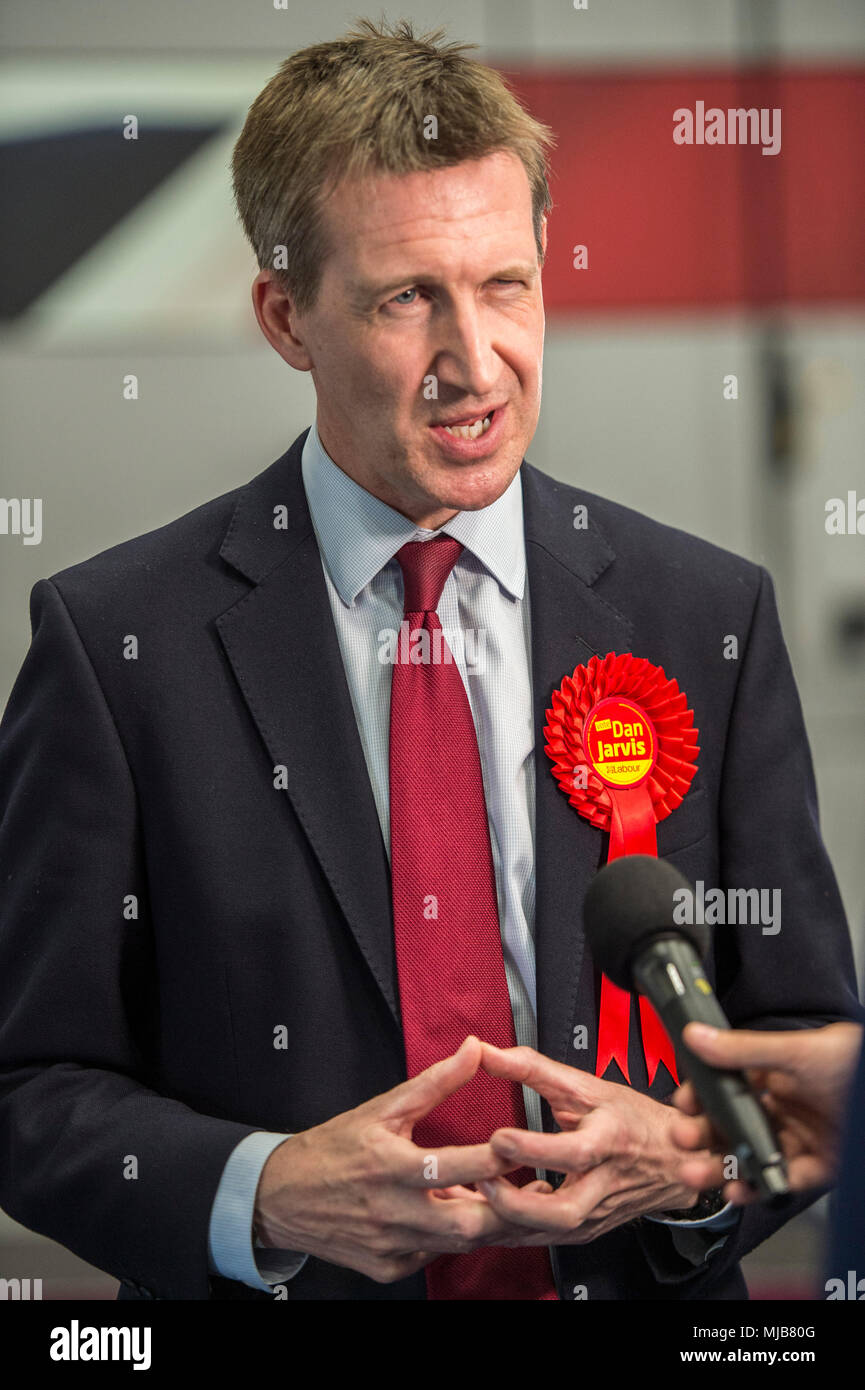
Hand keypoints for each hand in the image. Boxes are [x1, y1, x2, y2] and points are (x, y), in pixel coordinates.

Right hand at [252, 1036, 552, 1282]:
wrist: (280, 1195)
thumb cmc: (332, 1147)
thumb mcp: (381, 1108)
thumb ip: (434, 1082)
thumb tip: (474, 1050)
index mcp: (388, 1165)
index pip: (455, 1165)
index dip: (495, 1158)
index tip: (519, 1146)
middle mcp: (390, 1211)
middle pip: (465, 1223)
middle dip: (504, 1208)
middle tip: (530, 1187)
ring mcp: (388, 1245)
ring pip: (455, 1244)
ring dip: (484, 1223)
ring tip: (502, 1198)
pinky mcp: (385, 1268)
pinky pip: (431, 1258)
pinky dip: (448, 1239)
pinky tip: (453, 1216)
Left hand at [472, 1043, 704, 1244]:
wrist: (678, 1159)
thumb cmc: (631, 1118)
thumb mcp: (585, 1084)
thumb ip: (532, 1068)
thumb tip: (486, 1052)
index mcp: (610, 1140)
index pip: (574, 1152)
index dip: (535, 1148)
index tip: (499, 1138)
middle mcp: (606, 1183)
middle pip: (565, 1212)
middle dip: (517, 1205)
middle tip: (481, 1181)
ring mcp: (599, 1213)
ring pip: (553, 1233)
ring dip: (510, 1222)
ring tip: (477, 1199)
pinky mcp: (590, 1229)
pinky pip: (549, 1238)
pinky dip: (517, 1231)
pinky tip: (493, 1213)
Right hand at [671, 1021, 863, 1202]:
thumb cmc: (855, 1064)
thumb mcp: (797, 1051)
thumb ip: (744, 1050)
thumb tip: (698, 1036)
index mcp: (775, 1072)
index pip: (726, 1086)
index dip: (701, 1098)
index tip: (681, 1106)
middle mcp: (784, 1105)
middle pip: (734, 1125)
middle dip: (704, 1135)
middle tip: (682, 1141)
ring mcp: (800, 1136)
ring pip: (751, 1155)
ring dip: (723, 1166)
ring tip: (699, 1172)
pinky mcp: (818, 1165)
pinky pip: (782, 1179)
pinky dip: (759, 1187)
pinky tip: (740, 1189)